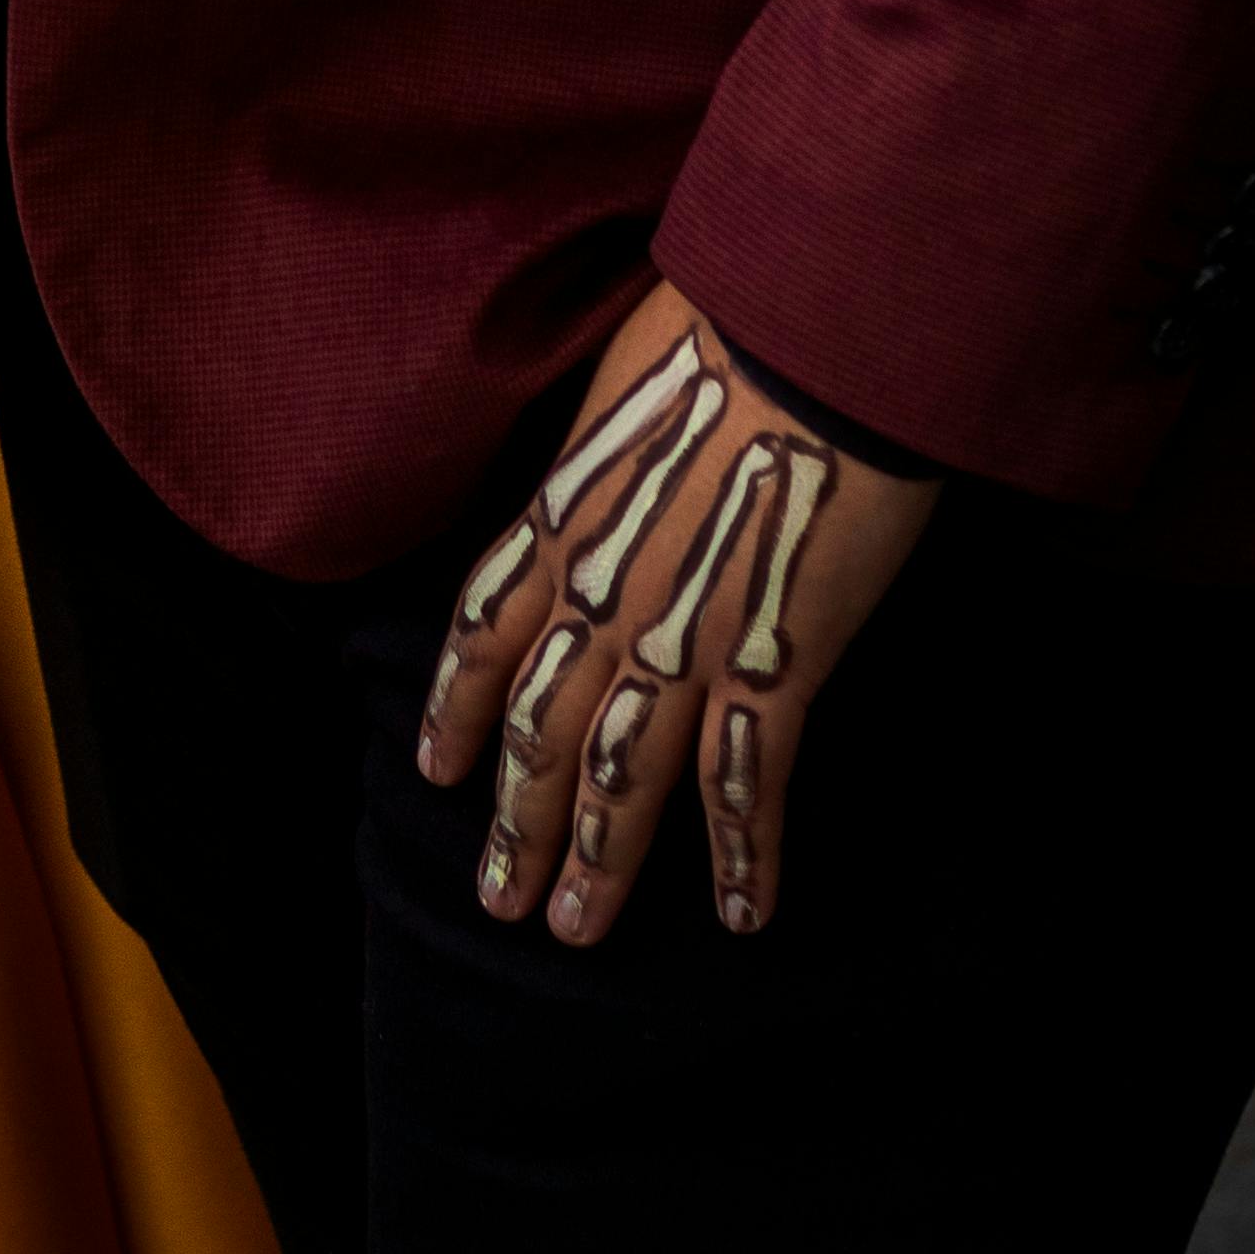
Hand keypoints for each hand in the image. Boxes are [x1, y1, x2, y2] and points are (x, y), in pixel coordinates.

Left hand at [419, 283, 935, 944]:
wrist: (818, 331)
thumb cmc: (733, 320)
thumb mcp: (628, 377)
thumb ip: (607, 450)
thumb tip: (608, 469)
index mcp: (565, 513)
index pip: (485, 628)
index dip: (459, 706)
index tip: (436, 773)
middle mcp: (607, 591)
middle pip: (545, 729)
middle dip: (521, 824)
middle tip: (503, 903)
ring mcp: (689, 636)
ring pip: (627, 775)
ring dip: (604, 861)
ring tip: (578, 932)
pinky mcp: (780, 661)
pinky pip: (748, 780)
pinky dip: (743, 856)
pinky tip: (741, 915)